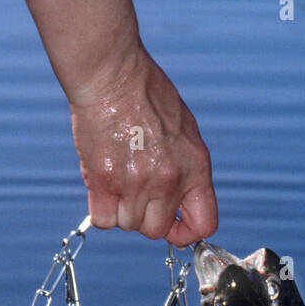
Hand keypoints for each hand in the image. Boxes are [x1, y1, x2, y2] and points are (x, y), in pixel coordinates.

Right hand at [69, 45, 217, 246]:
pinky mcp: (105, 180)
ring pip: (128, 225)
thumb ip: (185, 168)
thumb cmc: (145, 93)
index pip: (204, 224)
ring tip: (118, 177)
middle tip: (135, 193)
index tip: (172, 224)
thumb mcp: (184, 130)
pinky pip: (103, 219)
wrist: (112, 73)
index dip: (187, 232)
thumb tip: (177, 199)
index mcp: (195, 167)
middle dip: (145, 218)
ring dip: (121, 209)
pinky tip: (102, 185)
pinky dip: (100, 209)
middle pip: (156, 230)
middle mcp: (169, 180)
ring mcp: (136, 183)